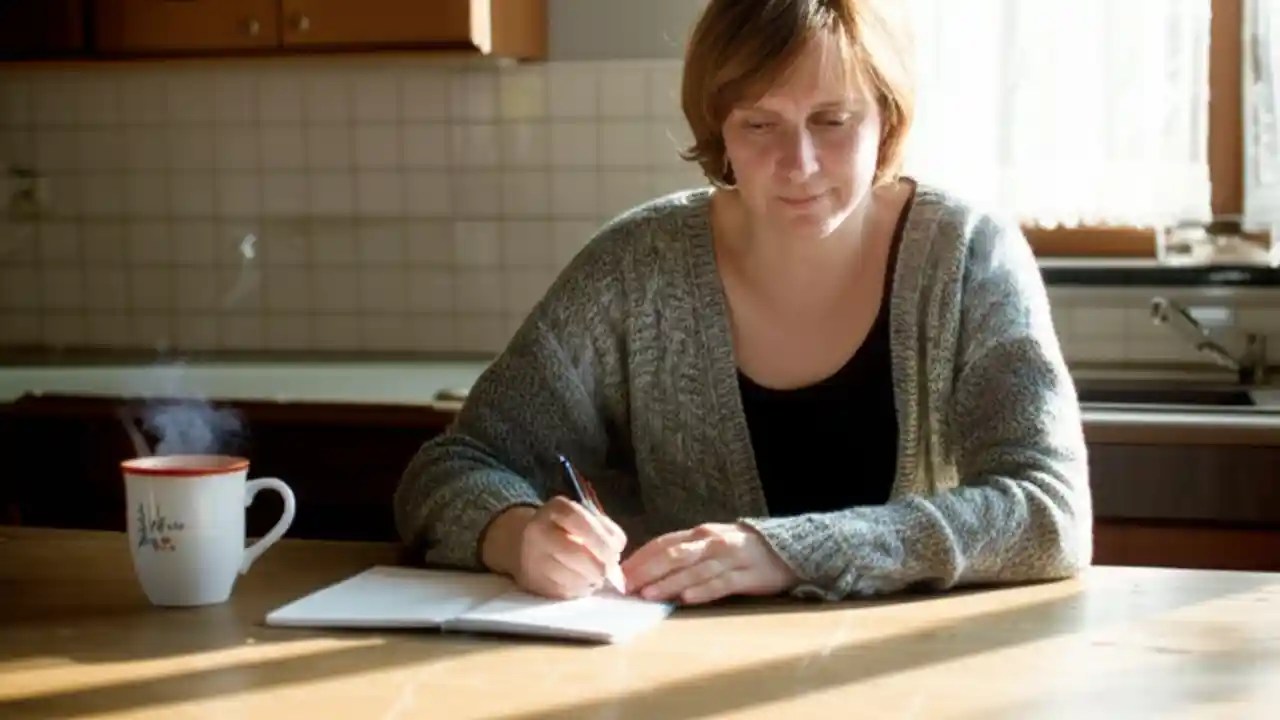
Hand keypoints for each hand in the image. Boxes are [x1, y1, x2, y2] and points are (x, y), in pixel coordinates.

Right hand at [482, 497, 626, 599]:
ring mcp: (532, 558)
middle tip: (609, 571)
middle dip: (599, 566)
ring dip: (591, 581)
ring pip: (570, 576)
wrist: (522, 542)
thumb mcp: (582, 516)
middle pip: (574, 552)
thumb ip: (604, 529)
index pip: (579, 521)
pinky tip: (583, 583)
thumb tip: (616, 554)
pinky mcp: (532, 581)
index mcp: (554, 509)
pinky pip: (563, 591)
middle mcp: (537, 531)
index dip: (601, 539)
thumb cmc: (564, 529)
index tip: (615, 552)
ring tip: (597, 577)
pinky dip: (579, 590)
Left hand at [621, 523, 796, 604]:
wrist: (786, 548)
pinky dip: (703, 591)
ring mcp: (729, 559)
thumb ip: (684, 552)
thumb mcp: (710, 543)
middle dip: (647, 571)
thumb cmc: (739, 549)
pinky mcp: (747, 576)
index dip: (640, 558)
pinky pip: (721, 584)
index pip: (663, 543)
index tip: (619, 574)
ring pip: (694, 571)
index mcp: (699, 534)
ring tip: (647, 594)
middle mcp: (711, 542)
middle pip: (673, 555)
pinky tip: (686, 599)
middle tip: (626, 587)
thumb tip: (647, 570)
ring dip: (669, 583)